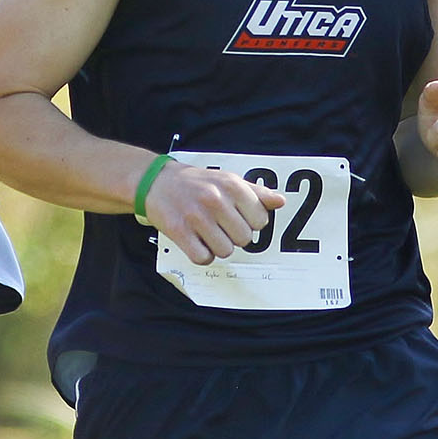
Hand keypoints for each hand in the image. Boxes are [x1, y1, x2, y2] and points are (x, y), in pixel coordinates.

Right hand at [143, 161, 286, 264]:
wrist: (157, 181)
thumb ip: (256, 193)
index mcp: (232, 185)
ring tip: (207, 232)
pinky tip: (196, 241)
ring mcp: (196, 216)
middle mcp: (215, 199)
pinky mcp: (178, 230)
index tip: (236, 217)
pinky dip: (201, 255)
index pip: (261, 221)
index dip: (250, 222)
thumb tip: (280, 202)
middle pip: (245, 239)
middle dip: (234, 236)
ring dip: (217, 247)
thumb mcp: (228, 180)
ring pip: (225, 251)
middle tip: (220, 225)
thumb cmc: (198, 183)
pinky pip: (203, 258)